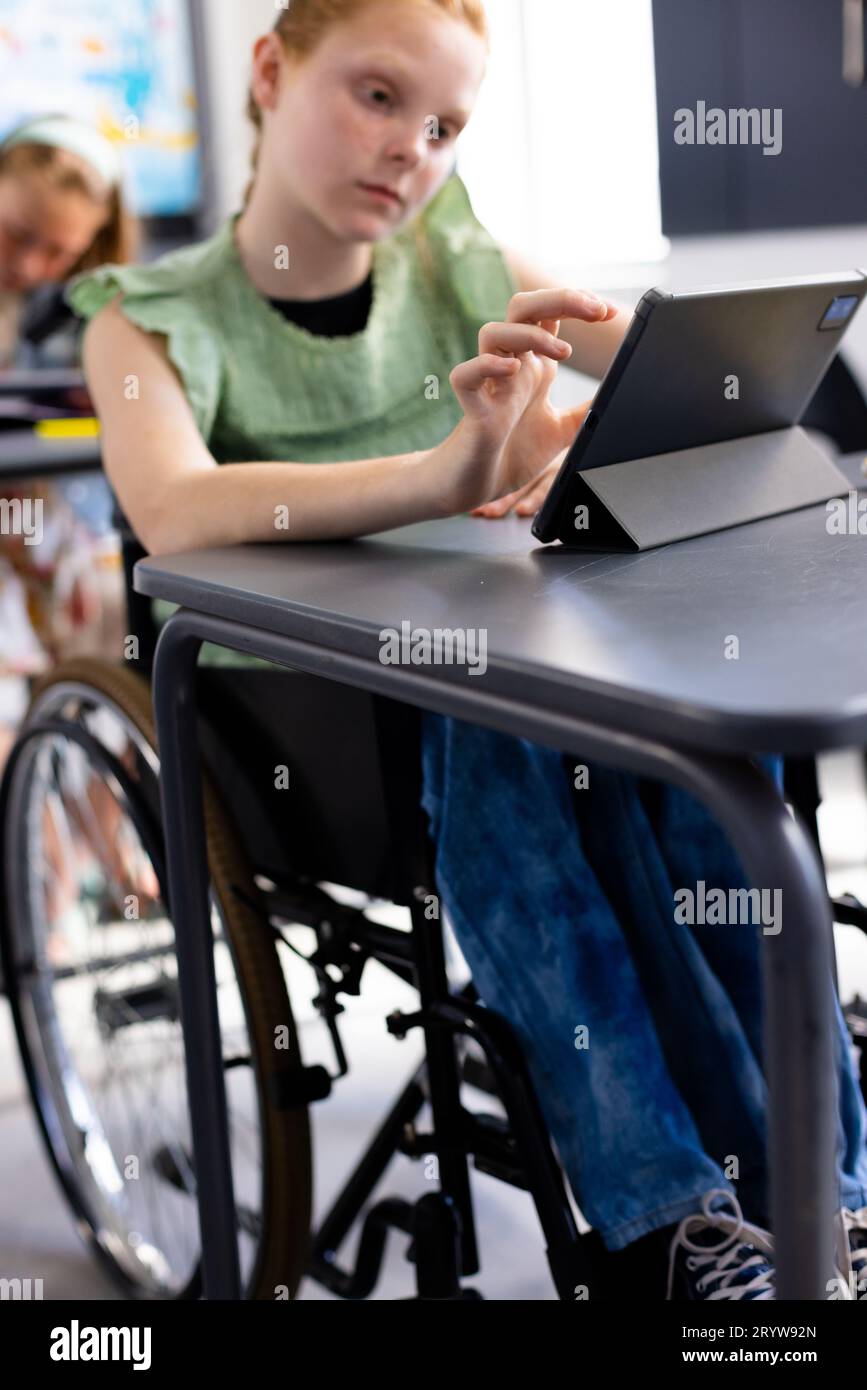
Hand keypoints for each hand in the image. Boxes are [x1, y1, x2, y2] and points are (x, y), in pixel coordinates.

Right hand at [446, 289, 614, 512]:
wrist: (478, 486)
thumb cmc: (513, 452)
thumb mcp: (564, 429)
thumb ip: (588, 410)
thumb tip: (619, 395)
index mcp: (534, 365)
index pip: (551, 314)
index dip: (579, 303)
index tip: (611, 312)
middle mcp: (511, 366)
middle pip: (524, 308)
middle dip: (560, 300)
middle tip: (595, 310)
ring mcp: (489, 385)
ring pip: (493, 332)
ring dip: (530, 333)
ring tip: (563, 353)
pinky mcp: (472, 409)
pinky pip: (465, 376)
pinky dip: (485, 366)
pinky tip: (510, 369)